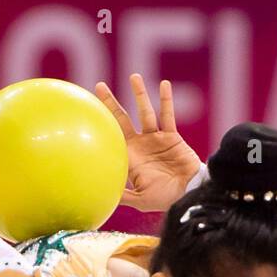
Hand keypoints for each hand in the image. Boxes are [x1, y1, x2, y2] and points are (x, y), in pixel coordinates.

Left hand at [94, 74, 202, 211]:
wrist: (188, 193)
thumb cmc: (165, 198)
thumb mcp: (140, 199)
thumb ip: (124, 195)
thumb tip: (104, 196)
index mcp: (130, 157)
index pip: (112, 137)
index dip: (101, 124)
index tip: (88, 111)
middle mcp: (140, 144)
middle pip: (122, 119)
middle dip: (110, 103)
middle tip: (99, 86)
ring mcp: (155, 138)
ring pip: (145, 111)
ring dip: (139, 94)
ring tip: (133, 77)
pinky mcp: (171, 135)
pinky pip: (167, 115)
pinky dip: (166, 100)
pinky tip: (163, 84)